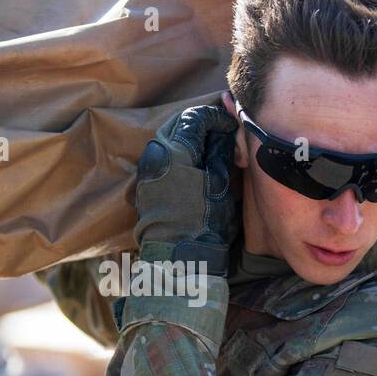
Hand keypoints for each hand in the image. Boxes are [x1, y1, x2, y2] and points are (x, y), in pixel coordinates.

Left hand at [133, 104, 237, 276]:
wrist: (178, 257)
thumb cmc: (205, 222)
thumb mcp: (222, 184)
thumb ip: (221, 152)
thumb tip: (224, 134)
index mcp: (175, 151)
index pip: (194, 118)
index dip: (215, 118)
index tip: (230, 126)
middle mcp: (155, 154)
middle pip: (177, 124)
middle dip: (200, 124)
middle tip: (221, 133)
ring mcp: (147, 169)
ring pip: (168, 139)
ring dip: (188, 137)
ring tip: (210, 148)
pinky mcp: (146, 183)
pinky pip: (162, 156)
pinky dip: (179, 152)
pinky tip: (194, 163)